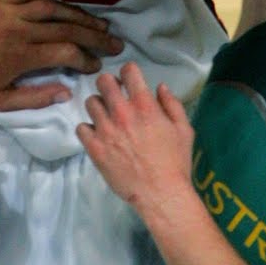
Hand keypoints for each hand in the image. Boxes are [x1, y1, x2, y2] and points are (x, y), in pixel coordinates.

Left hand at [0, 0, 121, 110]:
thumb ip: (34, 98)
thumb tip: (66, 92)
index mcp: (21, 55)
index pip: (66, 53)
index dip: (86, 60)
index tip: (96, 66)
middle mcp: (19, 27)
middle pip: (67, 28)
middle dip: (95, 35)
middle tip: (115, 42)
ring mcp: (7, 8)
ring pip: (53, 7)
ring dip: (78, 15)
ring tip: (98, 23)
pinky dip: (49, 0)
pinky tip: (61, 7)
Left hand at [78, 64, 194, 224]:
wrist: (160, 193)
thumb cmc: (176, 162)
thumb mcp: (184, 130)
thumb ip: (172, 105)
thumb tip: (160, 87)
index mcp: (145, 105)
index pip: (129, 71)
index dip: (129, 72)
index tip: (130, 80)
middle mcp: (122, 113)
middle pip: (103, 82)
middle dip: (109, 84)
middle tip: (114, 95)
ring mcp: (105, 130)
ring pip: (90, 103)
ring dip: (99, 107)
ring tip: (106, 117)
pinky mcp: (95, 148)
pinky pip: (81, 128)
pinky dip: (89, 130)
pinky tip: (98, 136)